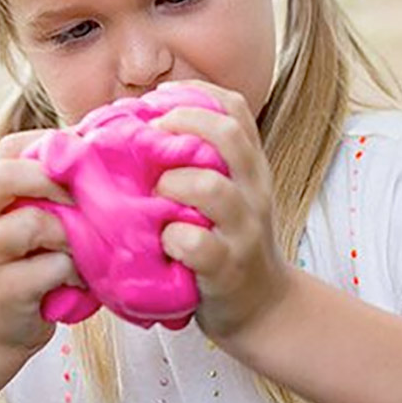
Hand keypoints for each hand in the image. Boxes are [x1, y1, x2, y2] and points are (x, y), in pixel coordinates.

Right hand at [0, 131, 82, 353]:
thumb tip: (101, 143)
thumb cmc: (27, 260)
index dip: (53, 145)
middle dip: (56, 180)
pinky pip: (53, 267)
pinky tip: (80, 279)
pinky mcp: (2, 290)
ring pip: (34, 223)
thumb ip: (49, 185)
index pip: (9, 148)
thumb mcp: (30, 215)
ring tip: (85, 248)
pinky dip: (76, 271)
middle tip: (87, 198)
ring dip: (72, 233)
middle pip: (7, 175)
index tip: (88, 157)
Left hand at [152, 82, 289, 341]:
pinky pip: (198, 245)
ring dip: (173, 183)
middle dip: (182, 124)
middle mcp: (253, 191)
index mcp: (249, 167)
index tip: (159, 98)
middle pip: (228, 135)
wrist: (264, 308)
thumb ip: (199, 163)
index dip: (196, 94)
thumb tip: (137, 128)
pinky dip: (173, 240)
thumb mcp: (227, 195)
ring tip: (154, 194)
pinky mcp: (227, 269)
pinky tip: (162, 242)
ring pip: (212, 188)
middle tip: (149, 137)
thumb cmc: (227, 243)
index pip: (235, 109)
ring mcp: (243, 230)